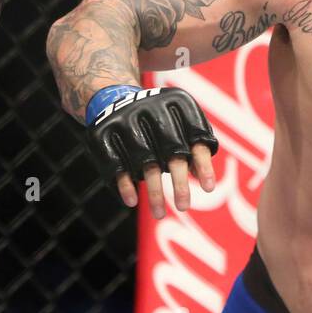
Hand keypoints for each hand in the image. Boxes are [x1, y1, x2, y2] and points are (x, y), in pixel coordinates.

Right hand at [85, 86, 217, 218]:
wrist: (114, 99)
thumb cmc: (160, 122)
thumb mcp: (180, 126)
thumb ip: (194, 147)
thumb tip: (205, 180)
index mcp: (178, 101)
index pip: (196, 136)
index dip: (203, 164)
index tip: (208, 189)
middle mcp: (152, 106)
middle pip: (171, 150)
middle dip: (179, 182)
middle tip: (185, 206)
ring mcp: (125, 118)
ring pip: (144, 160)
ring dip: (153, 191)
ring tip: (159, 214)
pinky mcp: (102, 131)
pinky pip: (115, 162)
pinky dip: (124, 183)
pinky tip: (132, 202)